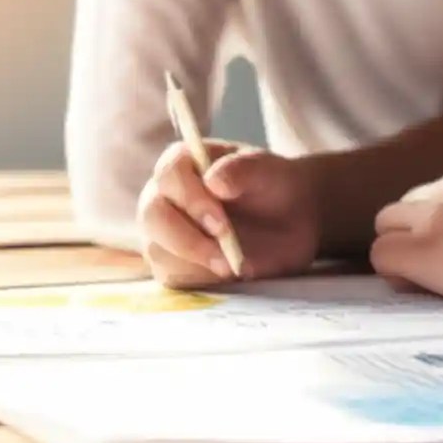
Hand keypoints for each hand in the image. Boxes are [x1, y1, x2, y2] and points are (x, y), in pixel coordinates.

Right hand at [137, 141, 320, 287]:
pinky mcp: (170, 261)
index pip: (170, 176)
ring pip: (158, 251)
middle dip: (188, 240)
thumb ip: (243, 169)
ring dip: (195, 264)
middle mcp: (163, 194)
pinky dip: (197, 280)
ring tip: (232, 266)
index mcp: (183, 162)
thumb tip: (214, 181)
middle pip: (153, 216)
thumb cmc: (273, 187)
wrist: (288, 221)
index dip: (191, 200)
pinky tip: (224, 274)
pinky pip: (170, 276)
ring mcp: (162, 230)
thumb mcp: (268, 172)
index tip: (221, 225)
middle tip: (226, 258)